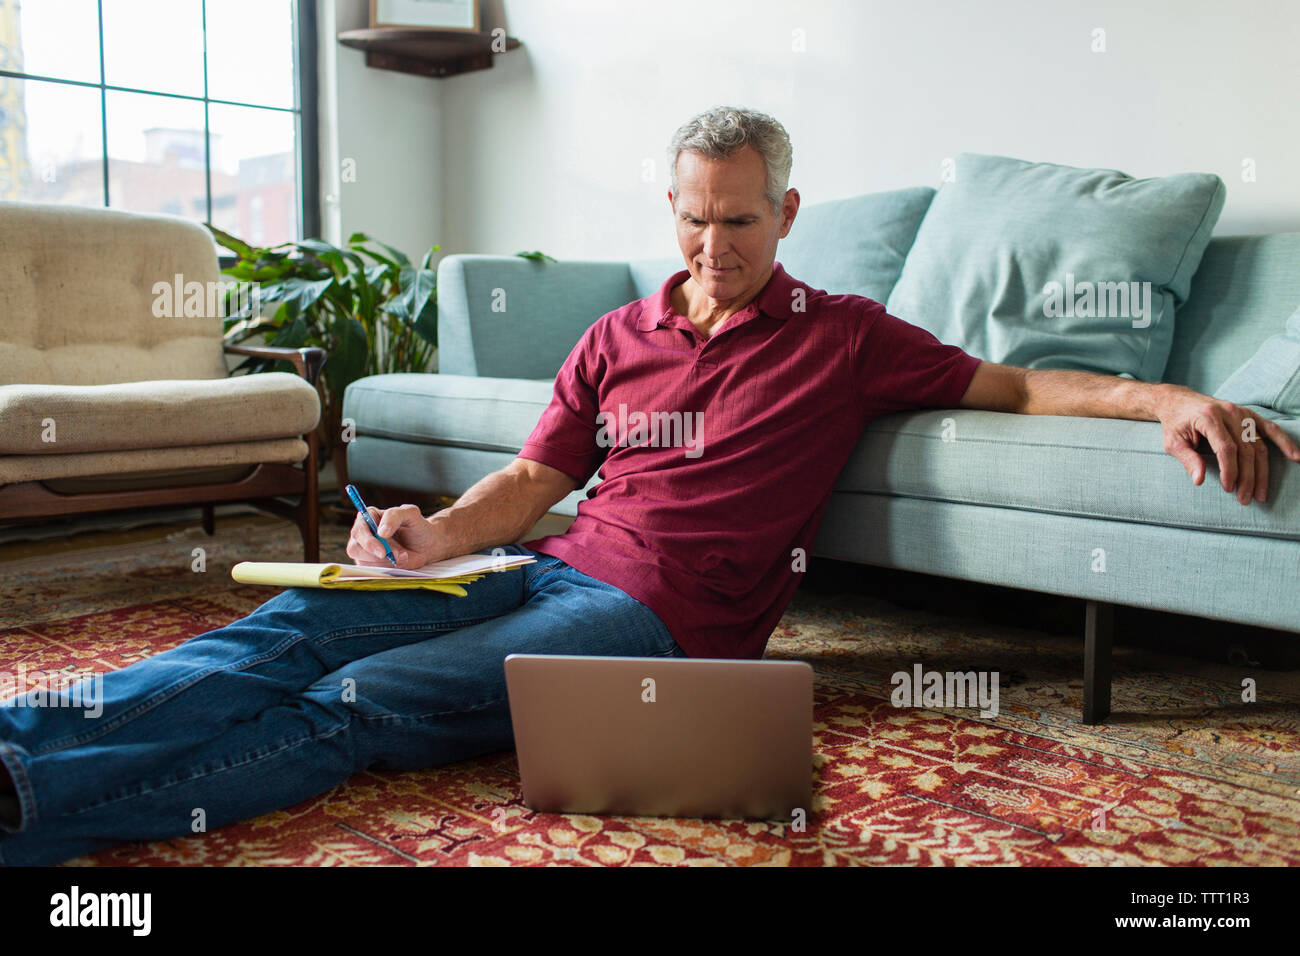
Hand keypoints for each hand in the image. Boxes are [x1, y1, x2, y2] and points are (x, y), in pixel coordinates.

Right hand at [346, 503, 440, 568]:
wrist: (426, 545)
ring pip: (363, 561)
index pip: (358, 529)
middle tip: (397, 555)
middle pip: (354, 548)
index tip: (382, 551)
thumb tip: (380, 532)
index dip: (368, 542)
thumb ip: (394, 516)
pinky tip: (399, 561)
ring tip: (403, 554)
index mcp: (368, 516)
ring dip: (384, 562)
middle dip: (375, 555)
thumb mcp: (410, 514)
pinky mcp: (369, 563)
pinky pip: (371, 570)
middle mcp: (362, 533)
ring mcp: (364, 549)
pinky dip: (387, 568)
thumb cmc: (417, 526)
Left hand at [1157, 388, 1299, 504]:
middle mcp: (1229, 412)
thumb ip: (1187, 459)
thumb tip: (1199, 480)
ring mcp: (1241, 412)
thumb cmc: (1175, 424)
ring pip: (1259, 445)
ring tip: (1261, 494)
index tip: (1229, 489)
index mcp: (1208, 417)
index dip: (1230, 471)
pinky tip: (1295, 457)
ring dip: (1262, 472)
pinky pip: (1270, 429)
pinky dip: (1284, 443)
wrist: (1179, 401)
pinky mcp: (1249, 415)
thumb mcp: (1173, 442)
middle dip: (1247, 478)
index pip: (1225, 448)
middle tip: (1246, 499)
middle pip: (1245, 450)